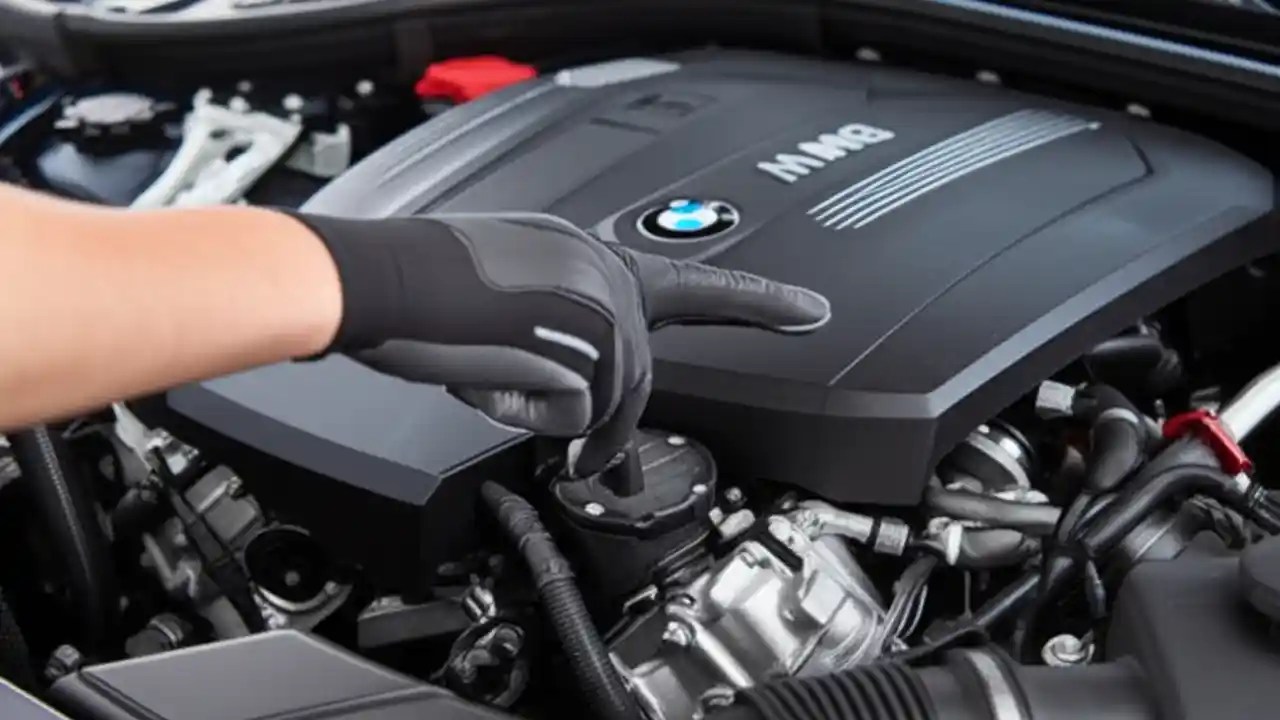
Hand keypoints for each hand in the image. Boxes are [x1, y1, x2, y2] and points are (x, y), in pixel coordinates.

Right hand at [294, 211, 829, 475]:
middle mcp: (603, 272)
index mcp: (588, 255)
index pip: (690, 285)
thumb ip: (560, 334)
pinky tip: (498, 390)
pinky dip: (539, 421)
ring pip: (613, 399)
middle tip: (589, 466)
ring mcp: (598, 304)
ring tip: (519, 420)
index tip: (808, 311)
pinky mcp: (586, 342)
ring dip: (570, 428)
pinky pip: (582, 415)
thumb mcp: (507, 296)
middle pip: (639, 372)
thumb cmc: (420, 287)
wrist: (375, 279)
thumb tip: (578, 402)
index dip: (757, 304)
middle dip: (612, 427)